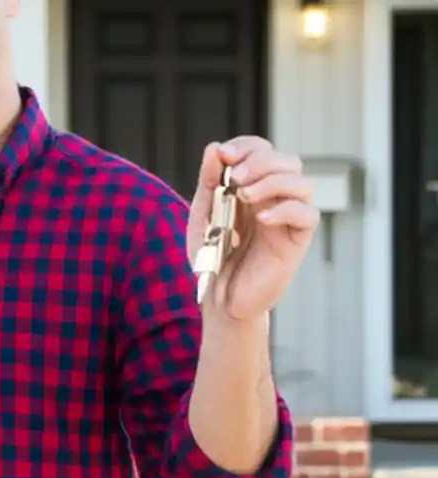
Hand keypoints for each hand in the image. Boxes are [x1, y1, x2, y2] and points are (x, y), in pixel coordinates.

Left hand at [187, 137, 319, 322]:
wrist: (220, 298)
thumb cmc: (212, 256)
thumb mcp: (202, 216)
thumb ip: (209, 183)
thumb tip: (214, 148)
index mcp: (252, 187)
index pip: (262, 150)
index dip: (247, 146)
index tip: (225, 154)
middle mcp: (275, 198)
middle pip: (288, 160)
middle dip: (262, 161)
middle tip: (237, 177)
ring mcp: (288, 218)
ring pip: (303, 184)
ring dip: (274, 181)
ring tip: (245, 196)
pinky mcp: (296, 241)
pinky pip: (307, 216)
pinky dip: (286, 210)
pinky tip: (262, 219)